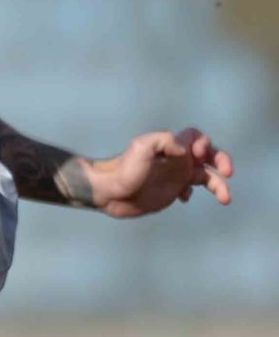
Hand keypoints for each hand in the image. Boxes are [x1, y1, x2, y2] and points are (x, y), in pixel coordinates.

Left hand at [86, 127, 233, 217]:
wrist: (108, 192)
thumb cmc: (123, 170)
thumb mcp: (141, 148)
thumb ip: (163, 141)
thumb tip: (185, 151)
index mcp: (171, 147)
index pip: (196, 137)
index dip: (203, 143)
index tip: (195, 156)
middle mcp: (176, 159)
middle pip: (209, 154)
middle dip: (221, 160)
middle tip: (227, 172)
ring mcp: (175, 175)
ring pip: (207, 175)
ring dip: (219, 185)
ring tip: (225, 199)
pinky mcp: (171, 190)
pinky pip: (193, 189)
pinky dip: (196, 193)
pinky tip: (182, 198)